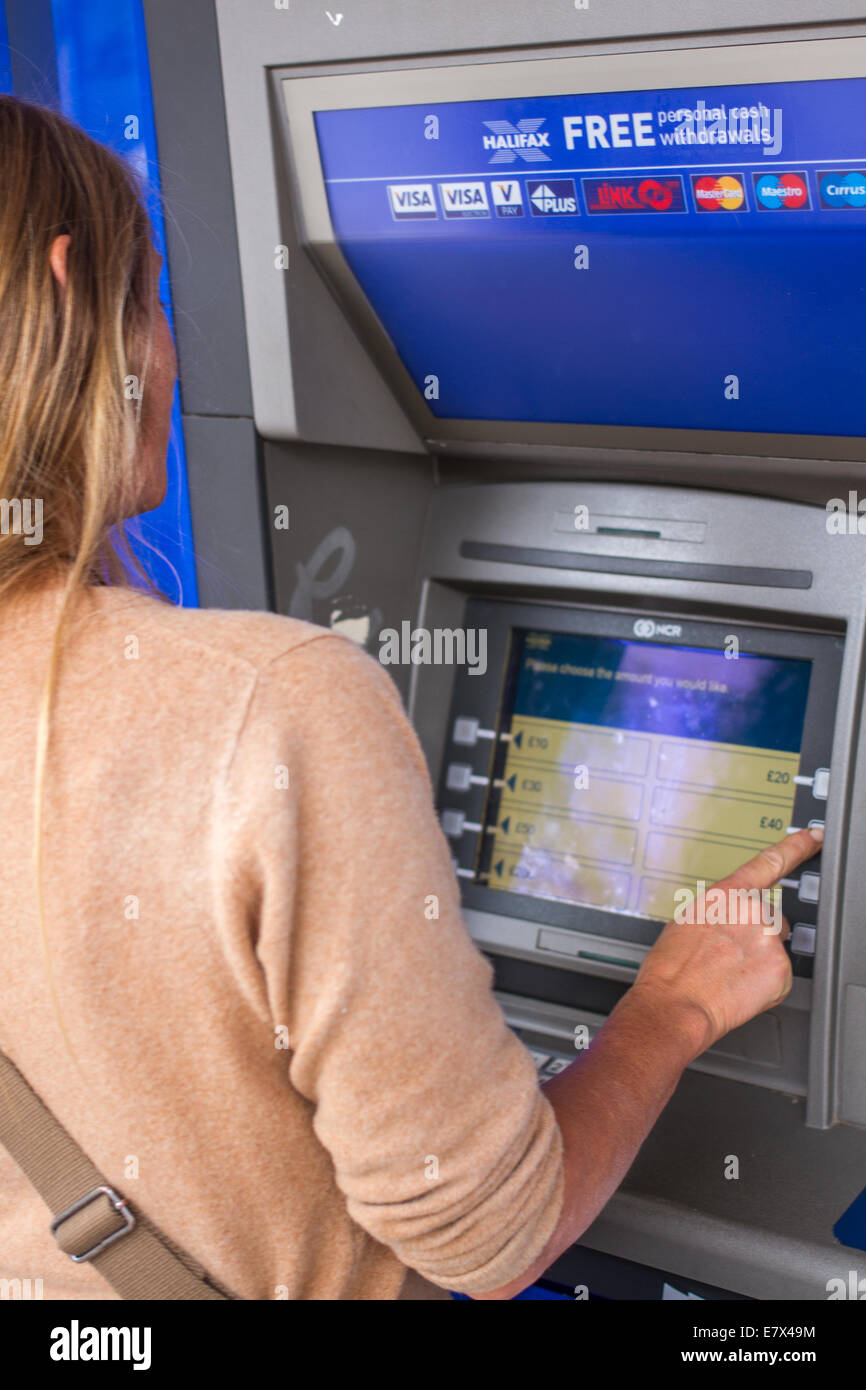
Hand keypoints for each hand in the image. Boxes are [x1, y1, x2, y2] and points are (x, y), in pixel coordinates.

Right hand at [631, 826, 822, 1055]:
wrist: (675, 1004)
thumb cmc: (672, 969)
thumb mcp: (687, 921)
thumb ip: (720, 911)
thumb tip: (731, 919)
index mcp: (726, 894)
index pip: (770, 862)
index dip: (798, 846)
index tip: (814, 837)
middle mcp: (752, 910)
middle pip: (771, 918)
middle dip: (756, 935)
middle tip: (729, 958)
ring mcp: (769, 939)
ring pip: (775, 947)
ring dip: (760, 959)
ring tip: (729, 975)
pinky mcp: (781, 969)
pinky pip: (779, 975)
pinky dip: (765, 984)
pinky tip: (739, 988)